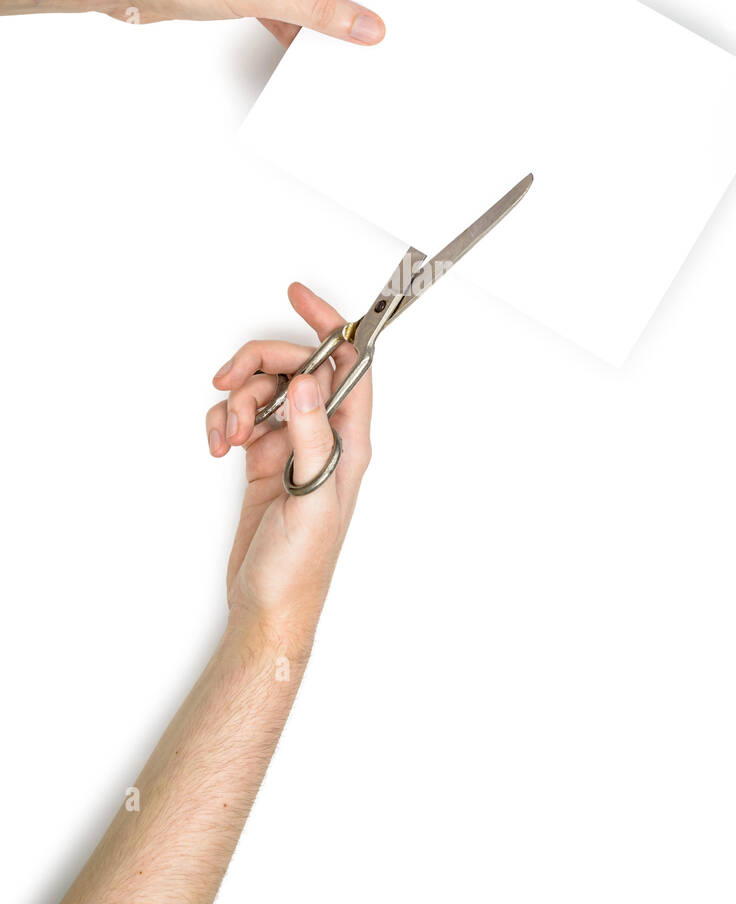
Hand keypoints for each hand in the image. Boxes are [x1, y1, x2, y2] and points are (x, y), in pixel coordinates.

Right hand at [207, 282, 372, 656]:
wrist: (268, 607)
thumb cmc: (300, 567)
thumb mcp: (310, 498)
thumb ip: (309, 437)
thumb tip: (309, 381)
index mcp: (348, 440)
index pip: (349, 365)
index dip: (329, 325)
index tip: (299, 296)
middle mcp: (323, 436)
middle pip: (295, 368)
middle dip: (259, 366)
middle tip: (229, 382)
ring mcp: (291, 445)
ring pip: (263, 390)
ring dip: (236, 402)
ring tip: (226, 435)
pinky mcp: (263, 458)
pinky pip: (241, 417)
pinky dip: (223, 422)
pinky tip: (218, 446)